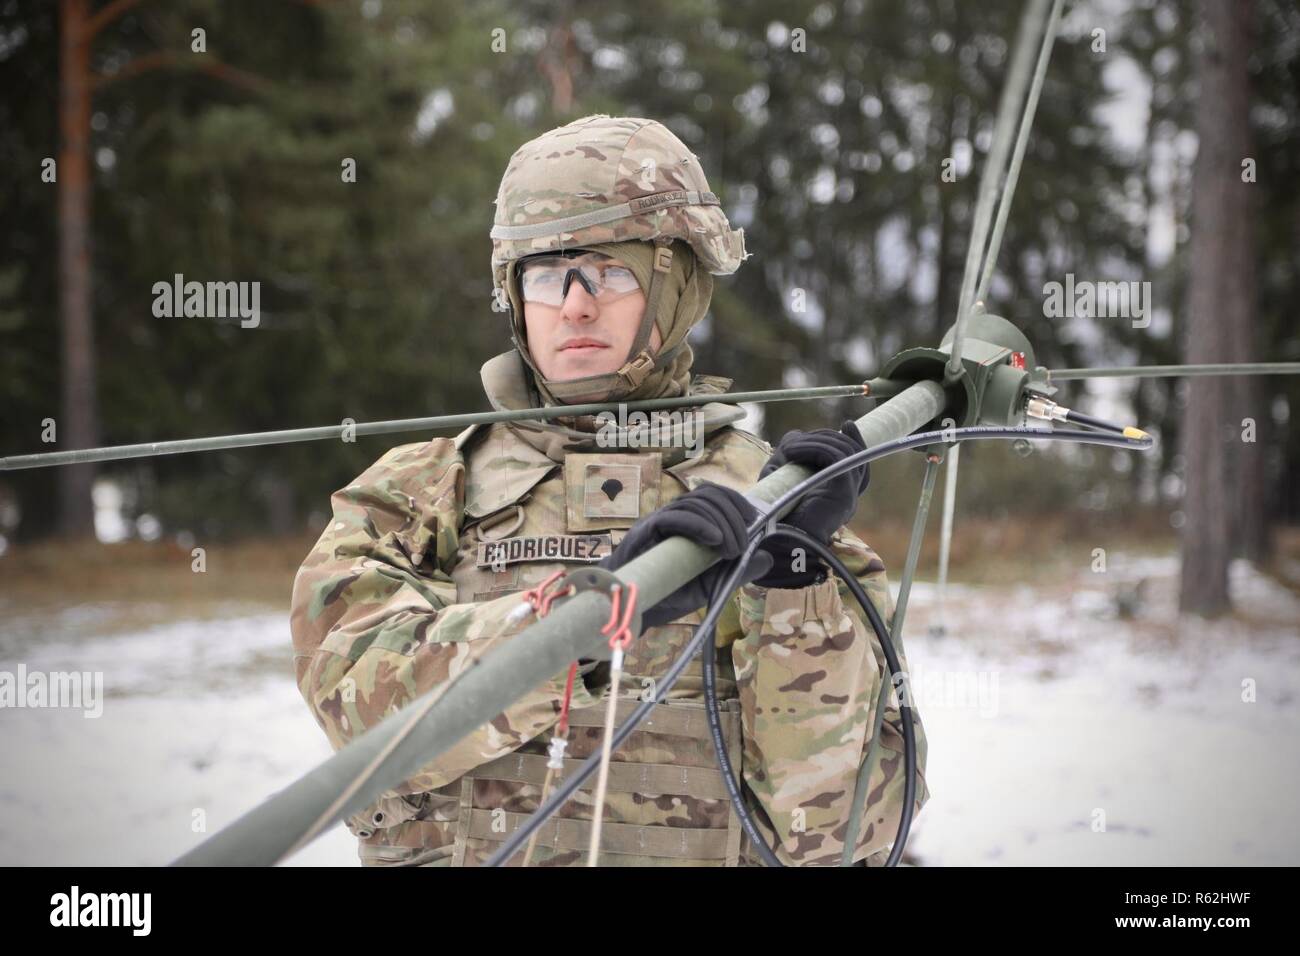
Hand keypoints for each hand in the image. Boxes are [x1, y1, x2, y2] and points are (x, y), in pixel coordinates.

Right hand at [598, 482, 774, 627]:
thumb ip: (739, 570)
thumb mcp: (713, 582)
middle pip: (708, 495)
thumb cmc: (671, 591)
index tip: (754, 519)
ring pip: (695, 503)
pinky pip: (675, 517)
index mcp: (691, 520)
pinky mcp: (647, 532)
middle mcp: (676, 514)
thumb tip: (767, 558)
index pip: (714, 494)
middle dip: (732, 517)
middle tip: (741, 546)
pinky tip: (715, 540)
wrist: (636, 607)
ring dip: (720, 523)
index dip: (736, 500)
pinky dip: (699, 525)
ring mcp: (660, 521)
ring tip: (730, 550)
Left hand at [751, 419, 868, 588]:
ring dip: (816, 441)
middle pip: (850, 451)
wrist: (776, 541)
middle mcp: (848, 492)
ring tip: (790, 447)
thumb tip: (797, 434)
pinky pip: (837, 459)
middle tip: (797, 441)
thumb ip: (791, 453)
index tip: (847, 424)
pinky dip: (815, 447)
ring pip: (846, 451)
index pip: (856, 460)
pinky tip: (794, 450)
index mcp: (839, 490)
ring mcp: (848, 493)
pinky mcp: (842, 494)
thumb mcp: (782, 474)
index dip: (855, 440)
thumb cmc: (775, 511)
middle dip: (824, 437)